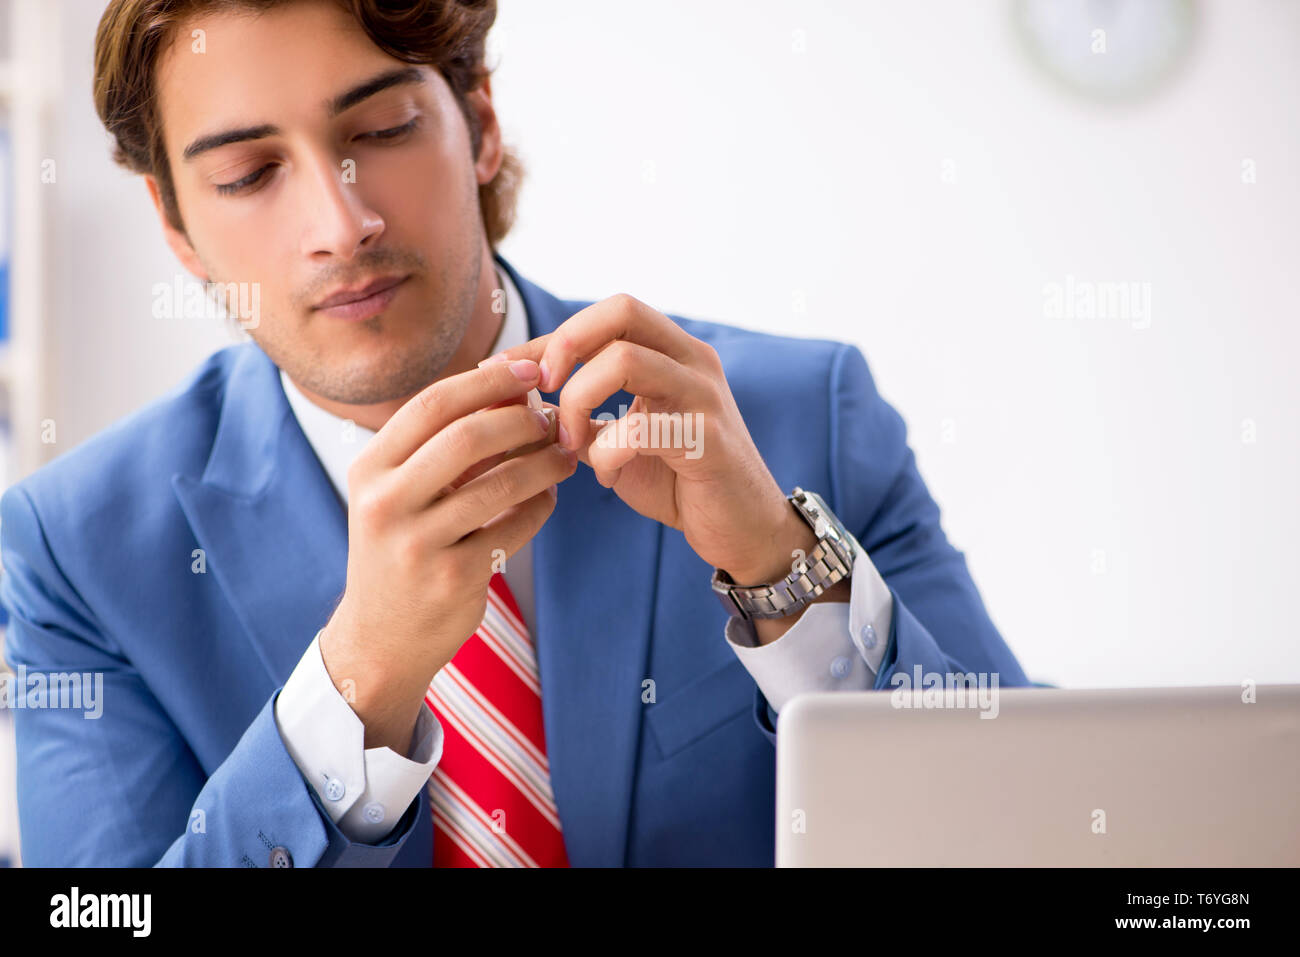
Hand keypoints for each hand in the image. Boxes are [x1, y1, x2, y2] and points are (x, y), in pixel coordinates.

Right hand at [319, 358, 576, 751]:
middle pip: (466, 437)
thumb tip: (513, 388)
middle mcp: (385, 503)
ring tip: (566, 454)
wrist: (382, 638)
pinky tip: (551, 496)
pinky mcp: (452, 580)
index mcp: (370, 469)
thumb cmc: (402, 548)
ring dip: (543, 462)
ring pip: (499, 485)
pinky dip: (541, 506)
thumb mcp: (400, 493)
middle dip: (521, 419)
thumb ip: (442, 445)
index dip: (487, 380)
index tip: (530, 370)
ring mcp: (417, 545)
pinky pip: (513, 528)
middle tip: (555, 417)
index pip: (432, 404)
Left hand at [480, 293, 812, 590]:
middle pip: (622, 310)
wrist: (742, 530)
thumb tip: (520, 398)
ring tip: (571, 442)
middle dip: (566, 345)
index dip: (548, 341)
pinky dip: (606, 450)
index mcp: (672, 352)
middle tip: (542, 391)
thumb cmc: (679, 483)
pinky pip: (640, 426)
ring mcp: (704, 396)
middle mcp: (692, 360)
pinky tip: (604, 472)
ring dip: (580, 400)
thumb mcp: (620, 439)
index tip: (504, 372)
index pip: (604, 317)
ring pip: (625, 359)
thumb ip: (583, 414)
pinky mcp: (709, 439)